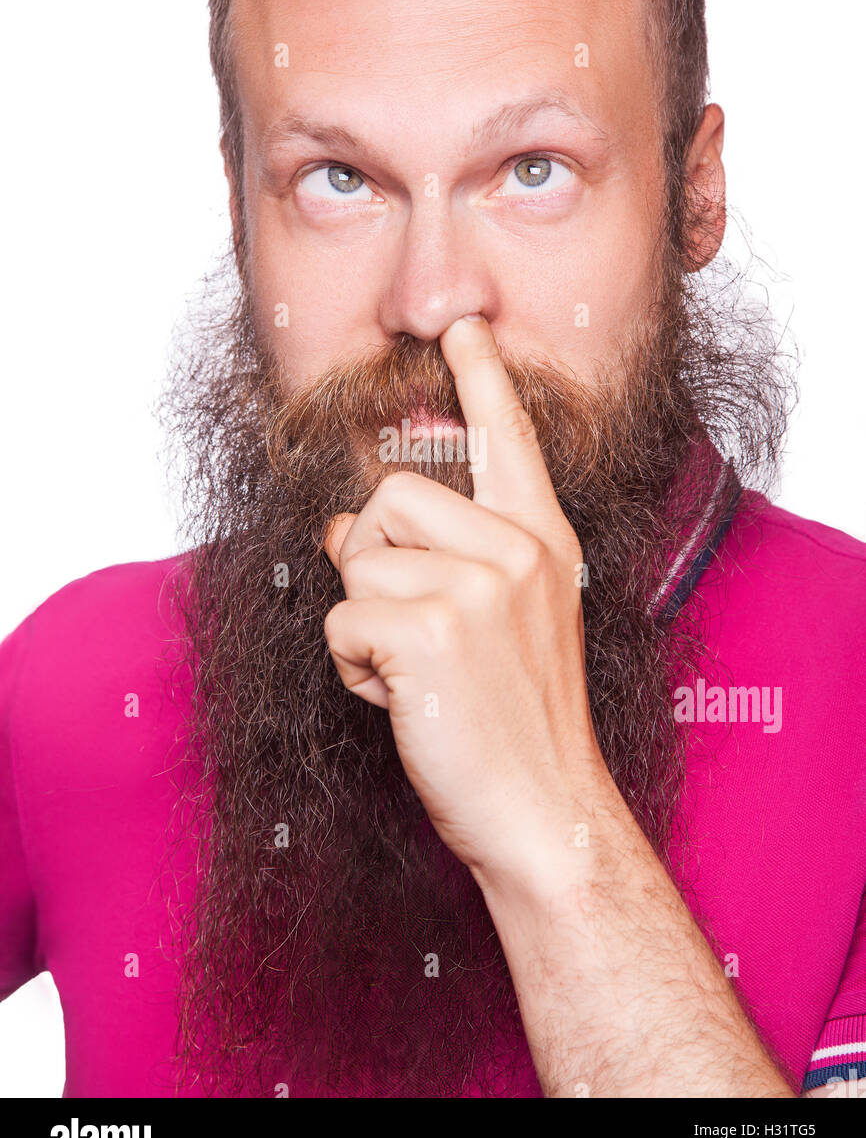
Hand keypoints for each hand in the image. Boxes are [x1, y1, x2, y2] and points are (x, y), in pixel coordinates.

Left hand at [323, 314, 603, 889]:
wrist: (547, 812)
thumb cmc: (519, 721)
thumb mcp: (508, 623)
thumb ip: (450, 561)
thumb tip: (348, 525)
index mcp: (542, 542)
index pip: (507, 440)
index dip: (481, 379)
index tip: (461, 325)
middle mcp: (518, 548)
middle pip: (387, 498)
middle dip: (374, 563)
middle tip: (414, 630)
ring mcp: (478, 584)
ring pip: (358, 561)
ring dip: (365, 624)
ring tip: (418, 673)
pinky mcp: (431, 628)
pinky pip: (342, 618)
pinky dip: (353, 667)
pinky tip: (403, 699)